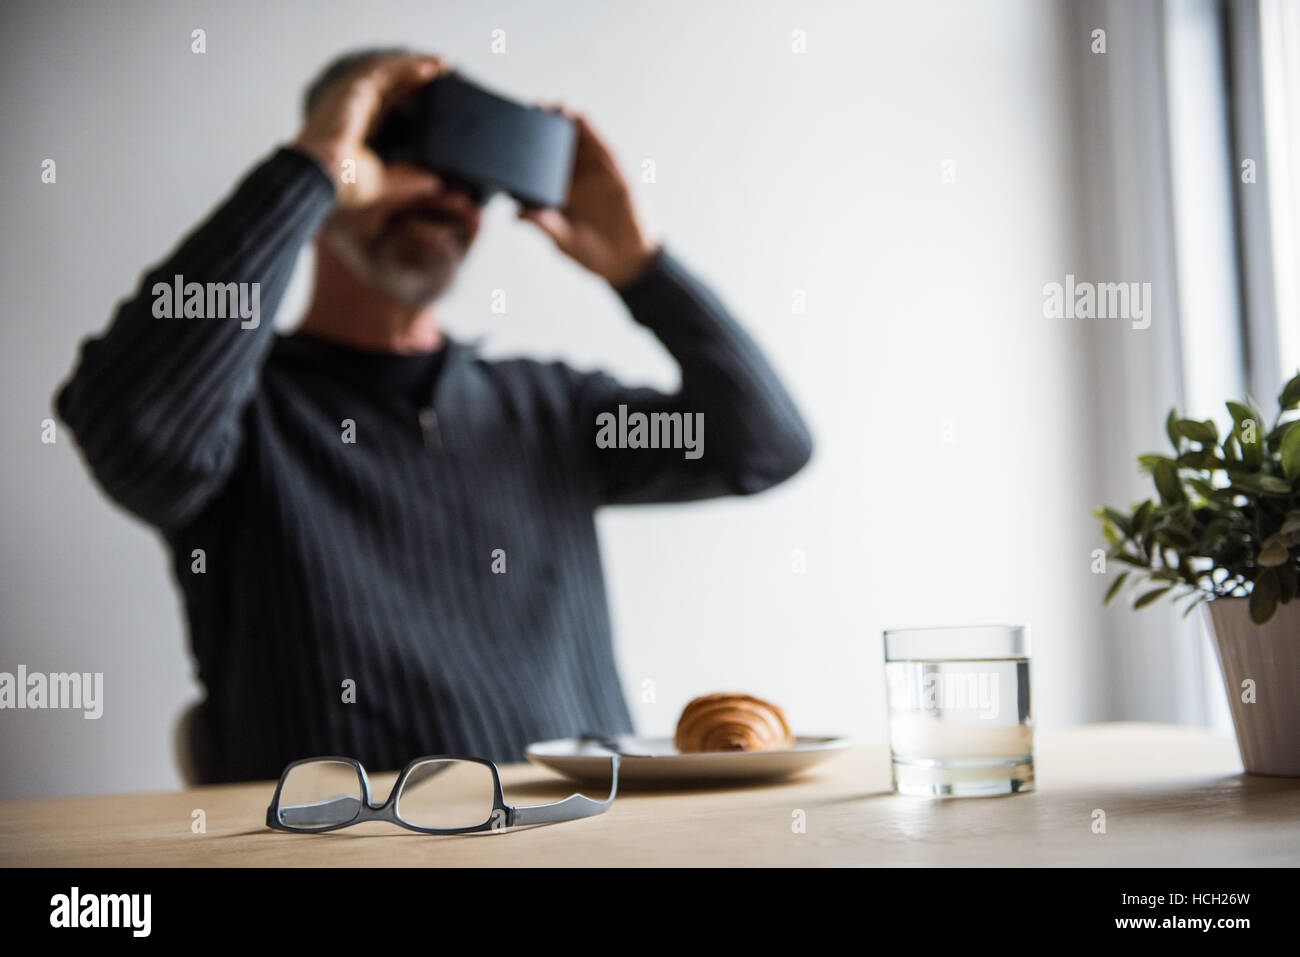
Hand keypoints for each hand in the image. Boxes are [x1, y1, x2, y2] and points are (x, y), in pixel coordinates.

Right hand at [293, 53, 449, 207]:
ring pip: (391, 70)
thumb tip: (435, 181)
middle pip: (393, 80)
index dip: (412, 89)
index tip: (434, 87)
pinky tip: (430, 67)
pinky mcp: (356, 89)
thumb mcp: (385, 184)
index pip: (392, 99)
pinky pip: (387, 70)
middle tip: (444, 68)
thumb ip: (410, 180)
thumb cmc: (342, 184)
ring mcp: (355, 94)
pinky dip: (408, 66)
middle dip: (418, 72)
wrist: (320, 178)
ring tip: (443, 63)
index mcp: (364, 124)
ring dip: (418, 64)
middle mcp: (359, 105)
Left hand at [518, 108, 658, 287]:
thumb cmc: (591, 253)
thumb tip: (517, 215)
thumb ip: (544, 225)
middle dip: (539, 123)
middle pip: (551, 141)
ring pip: (573, 133)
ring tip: (547, 106)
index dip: (522, 146)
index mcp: (554, 191)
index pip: (534, 161)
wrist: (627, 260)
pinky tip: (573, 114)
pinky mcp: (611, 166)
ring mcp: (591, 168)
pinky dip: (584, 124)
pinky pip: (597, 139)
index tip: (507, 133)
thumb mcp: (564, 240)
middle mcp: (571, 175)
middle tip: (526, 111)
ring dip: (560, 116)